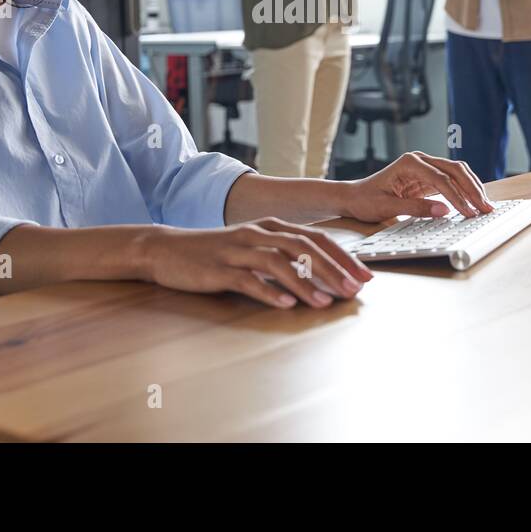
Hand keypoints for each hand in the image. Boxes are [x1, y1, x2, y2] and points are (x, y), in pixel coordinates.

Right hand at [140, 218, 372, 308]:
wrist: (166, 249)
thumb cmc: (214, 252)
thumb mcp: (251, 246)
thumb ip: (282, 256)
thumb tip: (320, 276)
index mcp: (269, 227)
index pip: (315, 238)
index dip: (343, 256)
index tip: (365, 276)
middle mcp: (257, 233)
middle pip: (303, 247)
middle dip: (333, 269)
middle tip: (355, 290)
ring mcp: (237, 250)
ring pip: (278, 263)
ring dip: (306, 283)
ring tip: (325, 303)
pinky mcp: (218, 269)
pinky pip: (247, 280)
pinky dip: (268, 291)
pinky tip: (285, 304)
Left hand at [342, 151, 492, 221]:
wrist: (354, 197)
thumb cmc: (365, 200)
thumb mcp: (386, 207)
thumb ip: (415, 208)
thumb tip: (444, 210)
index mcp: (409, 163)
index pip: (440, 178)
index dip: (457, 196)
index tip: (468, 212)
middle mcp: (419, 160)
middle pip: (454, 170)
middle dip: (472, 189)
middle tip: (485, 208)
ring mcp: (425, 167)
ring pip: (457, 173)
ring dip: (472, 188)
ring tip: (485, 206)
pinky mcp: (428, 178)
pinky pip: (451, 182)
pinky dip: (465, 191)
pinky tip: (474, 202)